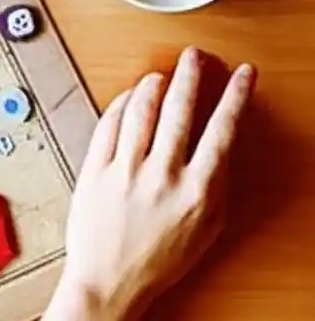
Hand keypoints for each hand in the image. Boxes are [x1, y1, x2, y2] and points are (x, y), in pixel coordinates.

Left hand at [44, 48, 254, 320]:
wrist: (109, 281)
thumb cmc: (158, 258)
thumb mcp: (205, 227)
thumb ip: (214, 183)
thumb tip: (218, 143)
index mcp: (196, 192)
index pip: (221, 130)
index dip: (236, 97)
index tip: (243, 75)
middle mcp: (161, 177)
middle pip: (179, 110)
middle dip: (191, 76)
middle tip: (196, 56)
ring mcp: (124, 172)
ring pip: (140, 111)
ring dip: (153, 85)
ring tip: (162, 74)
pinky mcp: (93, 171)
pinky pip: (107, 126)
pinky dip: (119, 105)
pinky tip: (128, 98)